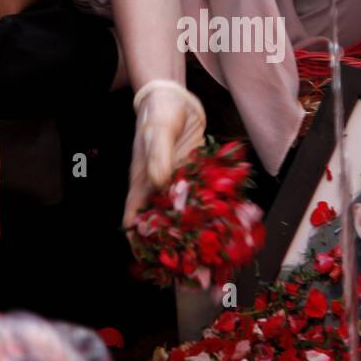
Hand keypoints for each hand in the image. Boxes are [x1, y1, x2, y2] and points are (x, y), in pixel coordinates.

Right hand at [122, 81, 205, 247]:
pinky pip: (201, 195)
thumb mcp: (159, 133)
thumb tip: (161, 183)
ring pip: (183, 212)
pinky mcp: (195, 175)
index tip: (150, 259)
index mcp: (142, 182)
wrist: (176, 98)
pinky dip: (210, 208)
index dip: (139, 240)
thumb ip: (160, 158)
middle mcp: (159, 187)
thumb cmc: (159, 113)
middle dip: (172, 242)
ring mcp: (177, 182)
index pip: (134, 218)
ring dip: (194, 229)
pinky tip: (225, 220)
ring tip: (211, 250)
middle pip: (161, 221)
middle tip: (190, 262)